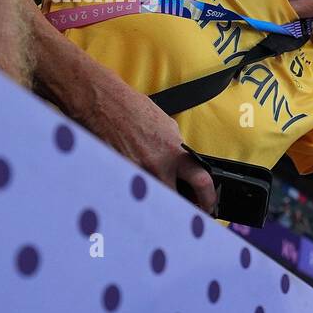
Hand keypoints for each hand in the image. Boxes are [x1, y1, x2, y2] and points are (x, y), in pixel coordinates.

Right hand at [87, 78, 216, 212]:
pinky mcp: (118, 177)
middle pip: (176, 201)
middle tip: (183, 209)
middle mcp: (156, 167)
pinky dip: (135, 192)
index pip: (201, 182)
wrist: (104, 104)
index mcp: (174, 153)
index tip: (208, 205)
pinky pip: (132, 192)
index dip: (208, 198)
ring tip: (156, 196)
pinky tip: (133, 187)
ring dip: (157, 201)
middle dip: (181, 207)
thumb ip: (177, 150)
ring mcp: (136, 174)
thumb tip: (184, 165)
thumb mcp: (167, 127)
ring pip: (153, 200)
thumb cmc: (133, 110)